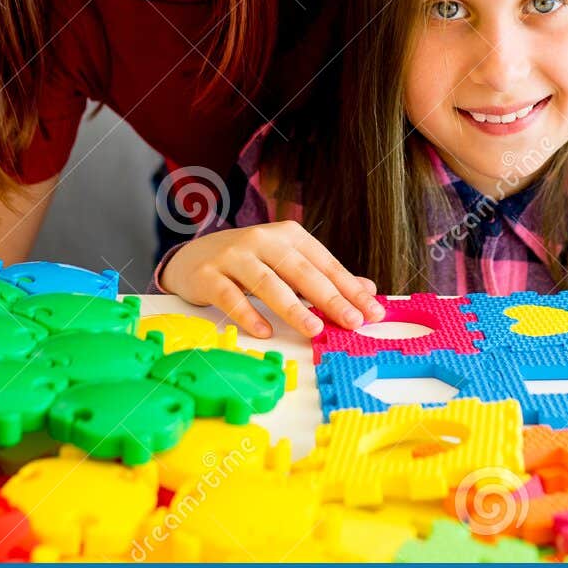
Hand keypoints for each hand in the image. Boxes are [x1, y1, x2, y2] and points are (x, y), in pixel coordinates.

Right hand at [159, 220, 384, 338]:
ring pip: (267, 283)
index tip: (372, 311)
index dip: (350, 288)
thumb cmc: (250, 263)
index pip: (325, 264)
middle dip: (329, 298)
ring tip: (314, 329)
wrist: (194, 256)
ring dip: (293, 307)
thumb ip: (325, 278)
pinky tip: (263, 332)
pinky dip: (247, 315)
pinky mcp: (209, 275)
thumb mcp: (288, 264)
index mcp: (289, 236)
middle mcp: (263, 240)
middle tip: (352, 321)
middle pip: (301, 272)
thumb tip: (367, 291)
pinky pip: (230, 296)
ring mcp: (234, 256)